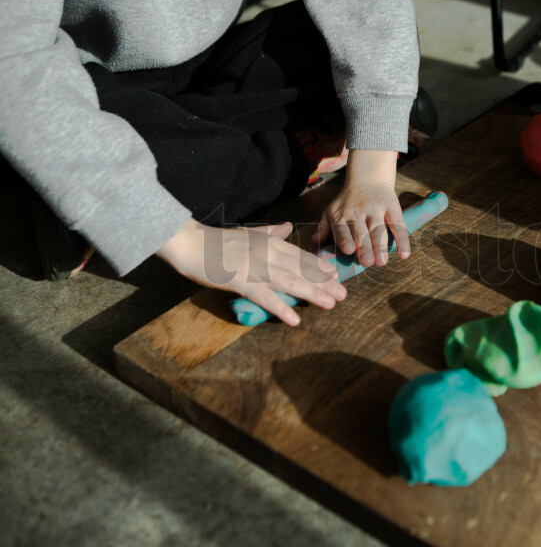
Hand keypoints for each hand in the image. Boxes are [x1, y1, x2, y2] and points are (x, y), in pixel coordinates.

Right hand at [157, 219, 345, 325]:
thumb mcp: (249, 232)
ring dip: (312, 294)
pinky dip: (281, 308)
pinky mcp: (242, 283)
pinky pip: (266, 298)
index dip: (319, 266)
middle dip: (324, 283)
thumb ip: (270, 232)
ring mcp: (257, 268)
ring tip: (331, 303)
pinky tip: (295, 319)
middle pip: (302, 270)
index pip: (301, 255)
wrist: (191, 243)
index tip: (336, 275)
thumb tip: (287, 227)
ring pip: (291, 282)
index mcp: (270, 242)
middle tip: (344, 293)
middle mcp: (269, 254)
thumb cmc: (218, 240)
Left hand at [311, 150, 409, 266]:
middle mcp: (358, 213)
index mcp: (341, 216)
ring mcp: (376, 210)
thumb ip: (323, 228)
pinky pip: (398, 225)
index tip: (348, 250)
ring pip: (379, 230)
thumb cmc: (347, 202)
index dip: (345, 239)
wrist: (368, 178)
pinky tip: (404, 254)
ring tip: (382, 262)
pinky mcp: (392, 208)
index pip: (342, 229)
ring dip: (380, 246)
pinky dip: (402, 240)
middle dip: (364, 247)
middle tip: (367, 262)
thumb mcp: (330, 211)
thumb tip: (314, 242)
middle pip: (362, 232)